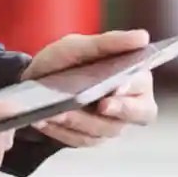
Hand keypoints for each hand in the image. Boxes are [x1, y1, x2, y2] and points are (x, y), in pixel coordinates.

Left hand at [21, 30, 158, 147]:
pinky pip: (81, 140)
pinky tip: (45, 121)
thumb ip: (110, 43)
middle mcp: (129, 103)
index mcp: (134, 76)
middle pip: (136, 115)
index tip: (116, 88)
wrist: (35, 81)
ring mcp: (111, 123)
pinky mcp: (91, 138)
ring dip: (78, 121)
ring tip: (55, 112)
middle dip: (116, 111)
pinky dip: (62, 131)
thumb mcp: (80, 46)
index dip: (132, 88)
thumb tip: (142, 37)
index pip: (142, 87)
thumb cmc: (65, 60)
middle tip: (99, 106)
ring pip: (103, 129)